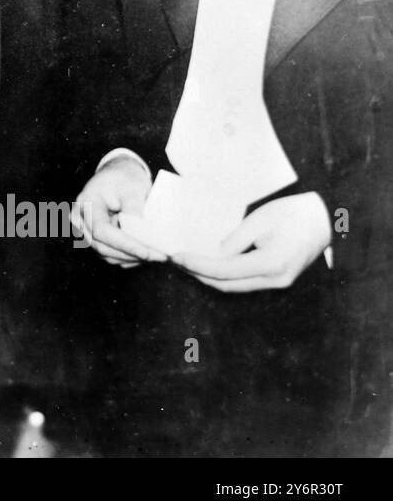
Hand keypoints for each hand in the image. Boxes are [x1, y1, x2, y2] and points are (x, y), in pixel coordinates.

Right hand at [72, 154, 165, 266]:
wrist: (118, 176)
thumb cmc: (125, 179)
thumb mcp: (133, 187)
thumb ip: (135, 210)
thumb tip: (142, 235)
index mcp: (87, 202)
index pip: (102, 230)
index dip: (125, 244)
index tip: (148, 252)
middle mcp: (80, 219)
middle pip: (103, 246)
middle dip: (132, 254)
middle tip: (161, 256)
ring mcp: (86, 231)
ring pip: (107, 254)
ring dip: (132, 258)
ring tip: (157, 255)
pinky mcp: (95, 239)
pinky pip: (111, 255)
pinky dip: (129, 257)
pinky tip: (146, 253)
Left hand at [171, 191, 329, 291]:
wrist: (324, 218)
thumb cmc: (293, 213)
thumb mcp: (259, 220)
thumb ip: (235, 240)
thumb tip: (214, 255)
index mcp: (271, 264)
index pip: (223, 271)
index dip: (196, 265)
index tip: (176, 257)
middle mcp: (275, 279)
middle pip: (227, 285)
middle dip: (198, 274)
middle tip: (176, 261)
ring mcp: (279, 282)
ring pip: (235, 287)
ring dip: (209, 277)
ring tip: (187, 263)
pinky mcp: (279, 279)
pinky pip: (246, 282)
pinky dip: (225, 276)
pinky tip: (210, 265)